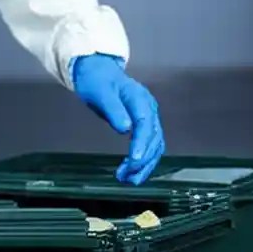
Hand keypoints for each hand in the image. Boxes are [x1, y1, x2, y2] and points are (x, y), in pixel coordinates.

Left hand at [72, 54, 164, 184]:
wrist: (98, 71)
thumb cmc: (97, 80)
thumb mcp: (100, 92)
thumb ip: (113, 109)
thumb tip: (125, 128)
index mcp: (140, 99)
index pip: (145, 125)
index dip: (141, 144)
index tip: (133, 160)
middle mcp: (150, 109)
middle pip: (153, 139)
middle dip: (142, 160)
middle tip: (126, 176)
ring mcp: (149, 118)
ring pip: (155, 146)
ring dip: (145, 165)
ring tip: (129, 180)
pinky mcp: (145, 126)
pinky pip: (150, 146)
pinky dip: (144, 161)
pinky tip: (133, 172)